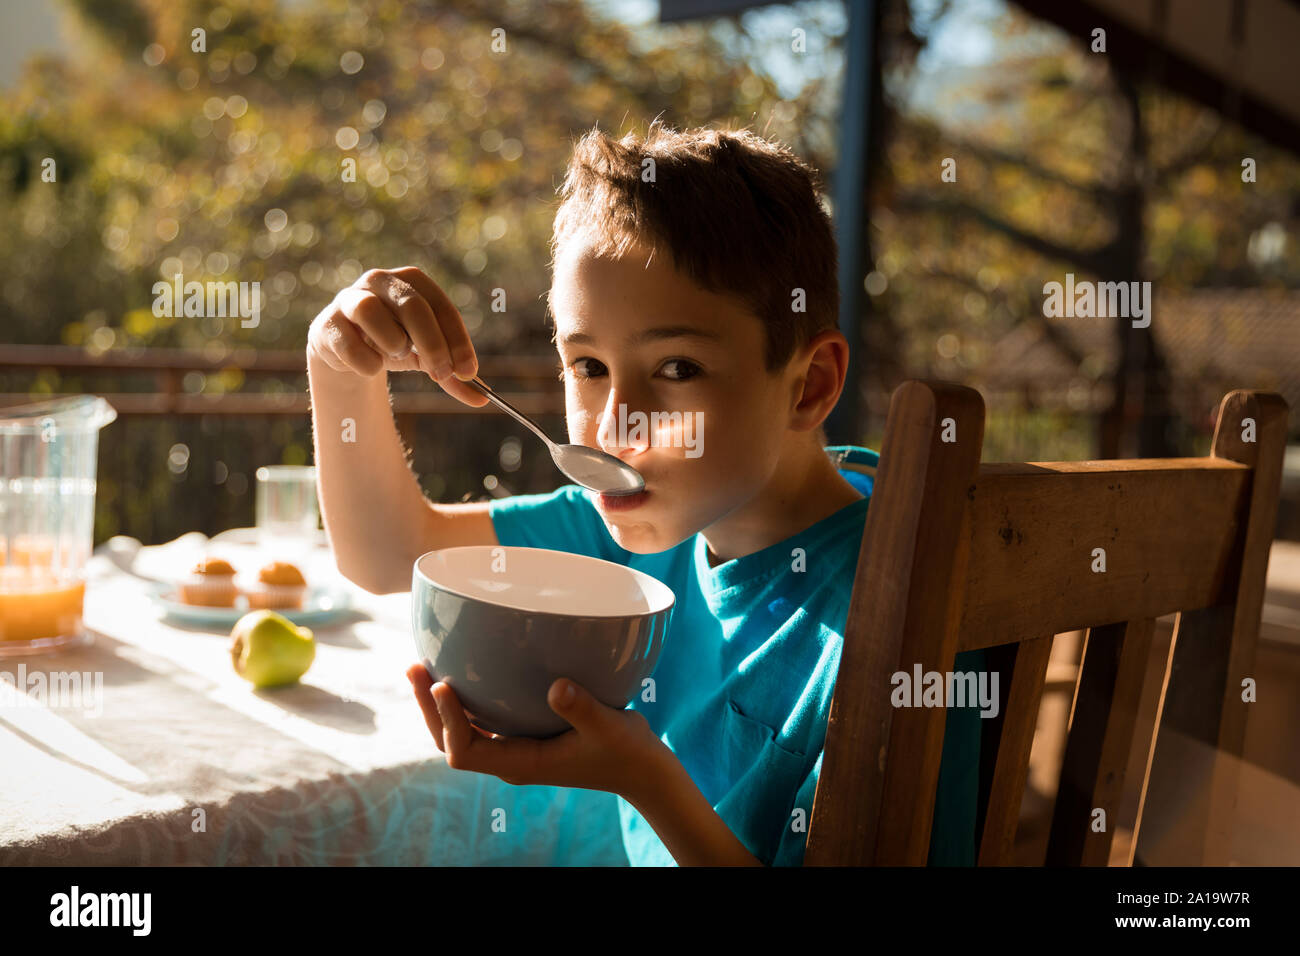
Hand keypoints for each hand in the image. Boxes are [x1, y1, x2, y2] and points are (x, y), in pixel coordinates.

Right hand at [307, 266, 487, 406]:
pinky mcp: (327, 323)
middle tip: (442, 375)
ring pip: (370, 311)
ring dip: (392, 341)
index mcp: (412, 282)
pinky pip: (347, 342)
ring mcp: (349, 298)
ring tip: (397, 356)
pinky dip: (365, 361)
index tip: (469, 372)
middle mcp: (380, 280)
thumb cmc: (394, 344)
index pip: (441, 307)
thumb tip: (482, 399)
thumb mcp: (426, 357)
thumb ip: (451, 376)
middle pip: (412, 306)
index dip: (458, 341)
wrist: (346, 350)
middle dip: (432, 345)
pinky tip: (371, 368)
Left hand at [406, 663, 664, 802]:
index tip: (442, 684)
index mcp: (521, 764)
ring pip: (461, 731)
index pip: (464, 750)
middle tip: (415, 666)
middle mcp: (510, 758)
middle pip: (450, 741)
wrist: (641, 769)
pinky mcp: (525, 735)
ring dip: (439, 704)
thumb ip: (584, 709)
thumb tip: (556, 687)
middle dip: (429, 707)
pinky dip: (465, 700)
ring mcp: (515, 748)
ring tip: (424, 665)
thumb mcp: (611, 728)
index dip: (447, 720)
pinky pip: (482, 721)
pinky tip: (466, 670)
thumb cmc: (626, 752)